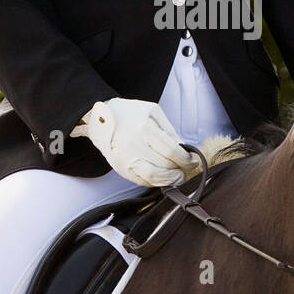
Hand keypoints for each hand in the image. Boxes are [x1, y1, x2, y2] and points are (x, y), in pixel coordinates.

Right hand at [71, 97, 199, 186]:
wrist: (100, 119)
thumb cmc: (129, 113)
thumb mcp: (153, 112)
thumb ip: (169, 130)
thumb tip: (182, 149)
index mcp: (144, 128)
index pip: (171, 151)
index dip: (186, 160)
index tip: (193, 161)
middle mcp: (133, 145)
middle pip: (165, 166)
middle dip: (180, 169)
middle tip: (187, 168)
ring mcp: (125, 159)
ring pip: (154, 178)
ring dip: (170, 180)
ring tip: (177, 176)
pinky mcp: (120, 169)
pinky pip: (142, 181)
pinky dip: (156, 182)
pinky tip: (162, 176)